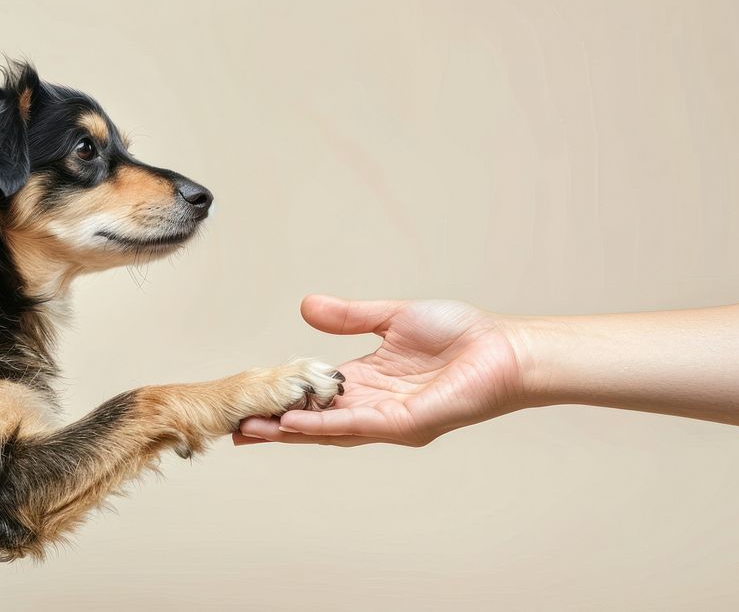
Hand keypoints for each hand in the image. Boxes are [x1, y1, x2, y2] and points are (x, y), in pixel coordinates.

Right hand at [234, 295, 527, 446]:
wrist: (505, 348)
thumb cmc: (460, 334)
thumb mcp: (391, 317)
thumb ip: (349, 316)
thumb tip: (306, 307)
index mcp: (368, 381)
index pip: (315, 395)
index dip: (282, 398)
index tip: (247, 400)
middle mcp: (374, 406)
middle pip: (315, 420)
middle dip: (275, 425)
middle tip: (234, 428)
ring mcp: (389, 419)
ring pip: (330, 428)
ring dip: (291, 430)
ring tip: (251, 431)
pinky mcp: (407, 423)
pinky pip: (359, 425)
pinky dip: (326, 425)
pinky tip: (296, 423)